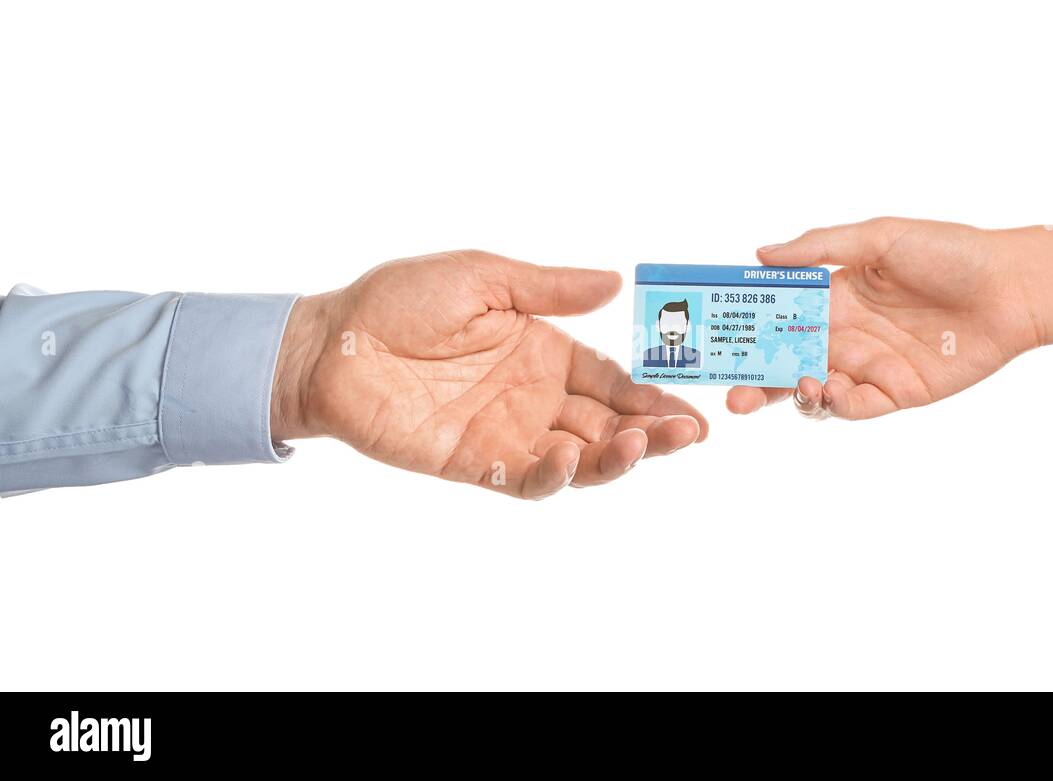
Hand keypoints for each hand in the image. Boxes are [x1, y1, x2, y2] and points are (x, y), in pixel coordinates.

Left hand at [271, 250, 706, 498]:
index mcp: (544, 351)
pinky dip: (556, 476)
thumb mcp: (485, 277)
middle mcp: (535, 397)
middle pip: (609, 424)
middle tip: (690, 433)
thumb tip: (617, 282)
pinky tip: (571, 457)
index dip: (650, 391)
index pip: (612, 378)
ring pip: (581, 458)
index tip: (688, 401)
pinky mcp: (477, 463)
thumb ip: (551, 290)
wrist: (333, 344)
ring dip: (619, 458)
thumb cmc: (399, 301)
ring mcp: (509, 433)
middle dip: (653, 431)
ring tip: (643, 445)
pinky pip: (528, 479)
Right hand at [727, 218, 1052, 419]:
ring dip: (790, 395)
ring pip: (811, 390)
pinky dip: (831, 405)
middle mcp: (845, 333)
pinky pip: (852, 406)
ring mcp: (868, 365)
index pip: (777, 315)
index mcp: (835, 294)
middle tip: (731, 395)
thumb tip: (760, 254)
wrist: (1012, 286)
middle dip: (753, 380)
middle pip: (784, 362)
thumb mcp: (880, 237)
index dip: (745, 328)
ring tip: (794, 385)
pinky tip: (826, 390)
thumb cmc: (951, 251)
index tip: (715, 336)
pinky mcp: (896, 392)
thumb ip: (820, 247)